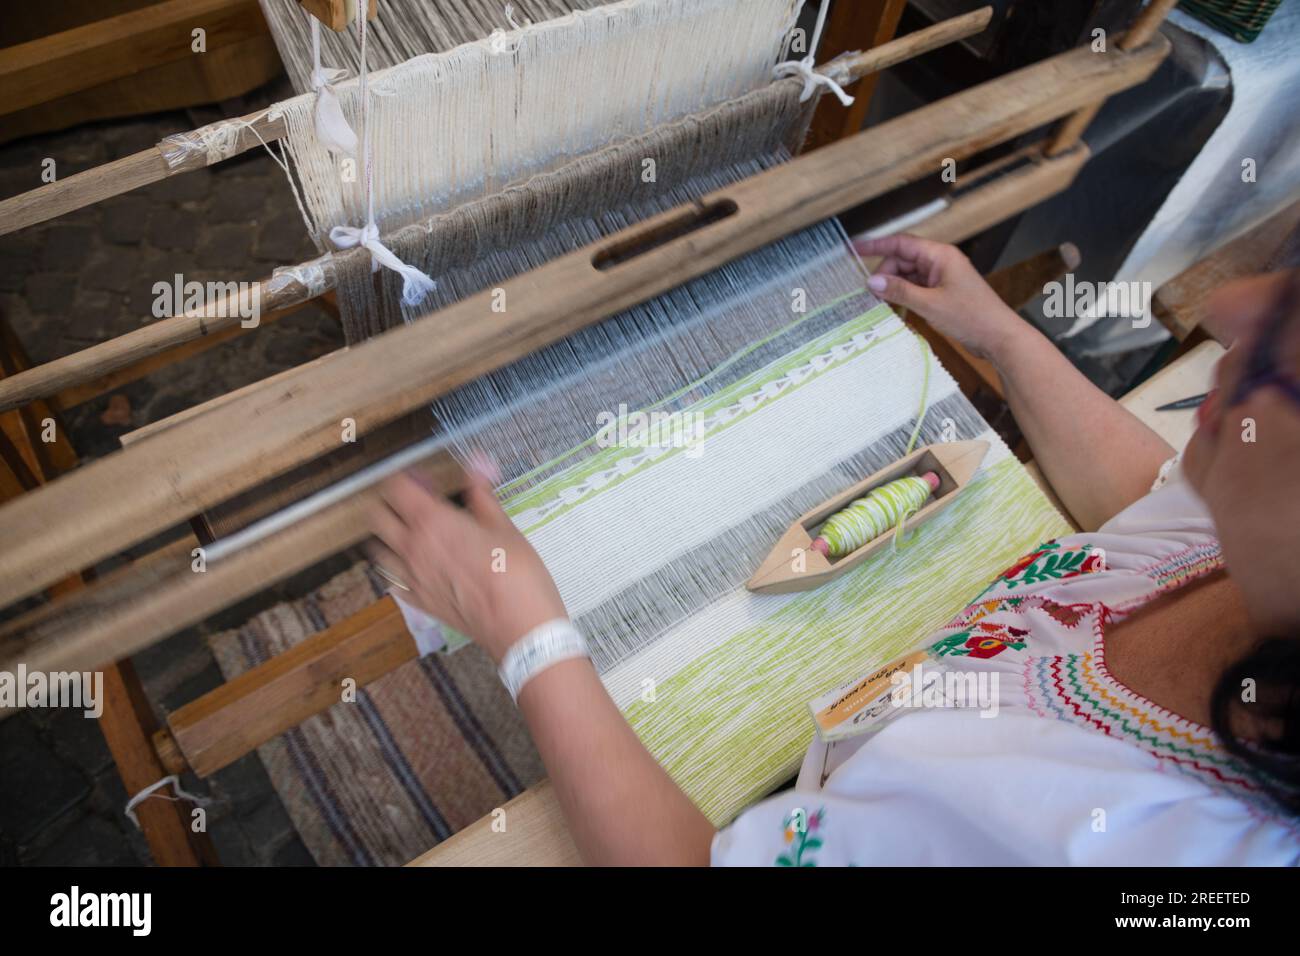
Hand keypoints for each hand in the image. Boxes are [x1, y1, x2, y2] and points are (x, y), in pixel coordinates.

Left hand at [368, 457, 566, 664]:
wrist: (518, 625)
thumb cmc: (516, 575)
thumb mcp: (504, 526)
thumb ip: (482, 494)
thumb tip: (478, 464)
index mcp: (433, 522)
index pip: (396, 488)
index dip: (405, 476)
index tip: (421, 476)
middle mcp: (413, 548)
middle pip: (377, 515)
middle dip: (388, 501)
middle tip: (411, 500)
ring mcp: (411, 578)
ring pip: (377, 549)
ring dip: (386, 535)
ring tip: (405, 530)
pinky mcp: (417, 602)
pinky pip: (391, 580)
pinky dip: (394, 568)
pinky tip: (410, 565)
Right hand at [854, 234, 1020, 361]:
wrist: (999, 337)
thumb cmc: (972, 316)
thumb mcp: (930, 304)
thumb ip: (900, 291)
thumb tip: (872, 281)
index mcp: (940, 255)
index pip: (901, 243)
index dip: (875, 245)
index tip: (853, 249)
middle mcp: (940, 262)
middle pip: (902, 261)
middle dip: (884, 275)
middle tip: (870, 294)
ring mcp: (941, 278)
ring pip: (907, 276)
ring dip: (893, 288)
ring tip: (880, 304)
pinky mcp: (942, 294)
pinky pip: (916, 289)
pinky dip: (904, 297)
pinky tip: (895, 310)